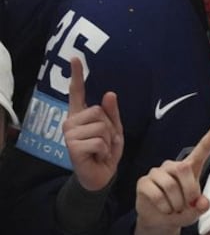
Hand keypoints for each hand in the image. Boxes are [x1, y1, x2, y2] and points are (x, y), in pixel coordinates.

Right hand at [63, 57, 122, 192]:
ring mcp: (69, 134)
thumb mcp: (114, 131)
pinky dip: (105, 151)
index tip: (75, 58)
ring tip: (100, 150)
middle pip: (100, 111)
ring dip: (108, 141)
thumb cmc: (105, 152)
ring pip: (102, 126)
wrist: (99, 176)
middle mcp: (71, 121)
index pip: (77, 92)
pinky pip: (101, 141)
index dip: (77, 75)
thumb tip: (110, 93)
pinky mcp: (72, 146)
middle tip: (104, 142)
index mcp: (80, 115)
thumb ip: (112, 114)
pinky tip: (96, 157)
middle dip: (110, 128)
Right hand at [133, 115, 209, 234]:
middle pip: (184, 170)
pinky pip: (156, 194)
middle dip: (189, 192)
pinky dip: (163, 207)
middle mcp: (173, 166)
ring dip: (175, 204)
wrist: (160, 221)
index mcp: (191, 167)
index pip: (203, 148)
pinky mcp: (144, 181)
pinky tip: (163, 209)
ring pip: (170, 185)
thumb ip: (201, 207)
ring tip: (173, 208)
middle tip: (186, 205)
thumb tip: (201, 202)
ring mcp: (157, 172)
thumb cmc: (181, 211)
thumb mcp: (195, 212)